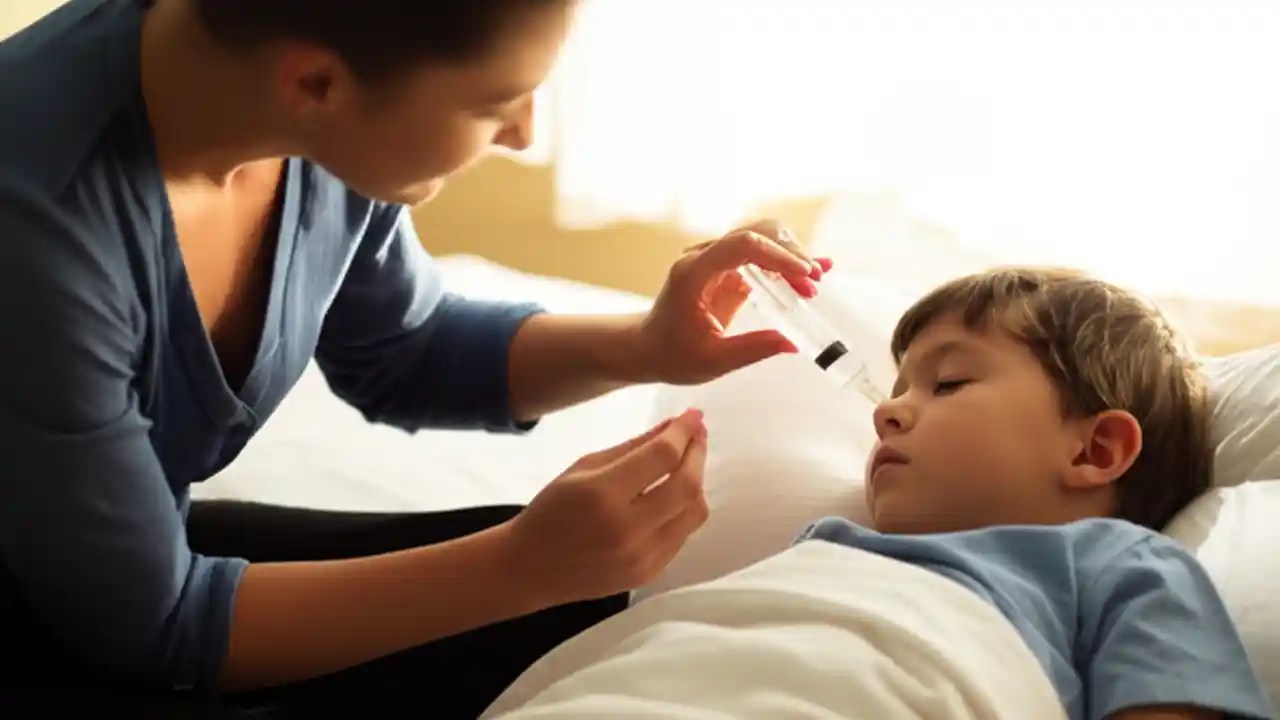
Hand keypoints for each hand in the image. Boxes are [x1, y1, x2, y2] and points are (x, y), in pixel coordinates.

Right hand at [504, 409, 709, 606]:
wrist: (531, 568)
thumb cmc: (552, 509)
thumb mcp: (584, 466)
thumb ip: (632, 446)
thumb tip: (673, 426)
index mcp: (603, 494)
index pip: (662, 456)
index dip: (684, 431)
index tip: (693, 416)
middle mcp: (628, 528)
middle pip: (687, 485)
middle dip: (698, 453)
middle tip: (697, 435)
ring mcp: (641, 557)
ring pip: (694, 513)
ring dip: (697, 483)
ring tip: (688, 464)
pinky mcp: (648, 574)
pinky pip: (683, 536)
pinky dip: (684, 510)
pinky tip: (674, 496)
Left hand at [635, 219, 834, 384]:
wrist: (648, 348)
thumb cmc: (672, 355)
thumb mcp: (713, 361)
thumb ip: (753, 349)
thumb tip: (794, 343)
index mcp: (693, 273)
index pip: (741, 245)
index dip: (777, 255)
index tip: (805, 275)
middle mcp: (702, 257)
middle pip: (755, 233)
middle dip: (790, 253)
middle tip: (813, 285)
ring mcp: (713, 259)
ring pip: (760, 238)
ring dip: (789, 256)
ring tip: (812, 284)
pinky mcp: (725, 268)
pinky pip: (758, 255)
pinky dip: (783, 262)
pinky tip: (809, 271)